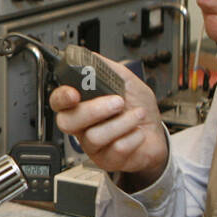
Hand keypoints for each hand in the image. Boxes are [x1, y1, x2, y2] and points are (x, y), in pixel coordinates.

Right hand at [49, 58, 167, 189]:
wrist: (157, 134)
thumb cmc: (139, 109)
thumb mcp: (126, 81)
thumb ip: (107, 68)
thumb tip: (89, 56)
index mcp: (82, 105)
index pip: (58, 101)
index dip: (62, 97)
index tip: (74, 93)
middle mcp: (82, 126)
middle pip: (68, 122)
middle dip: (94, 110)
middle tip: (117, 102)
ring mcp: (92, 145)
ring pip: (94, 136)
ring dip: (122, 123)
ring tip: (136, 115)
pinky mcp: (107, 160)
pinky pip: (115, 149)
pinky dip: (132, 137)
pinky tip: (137, 133)